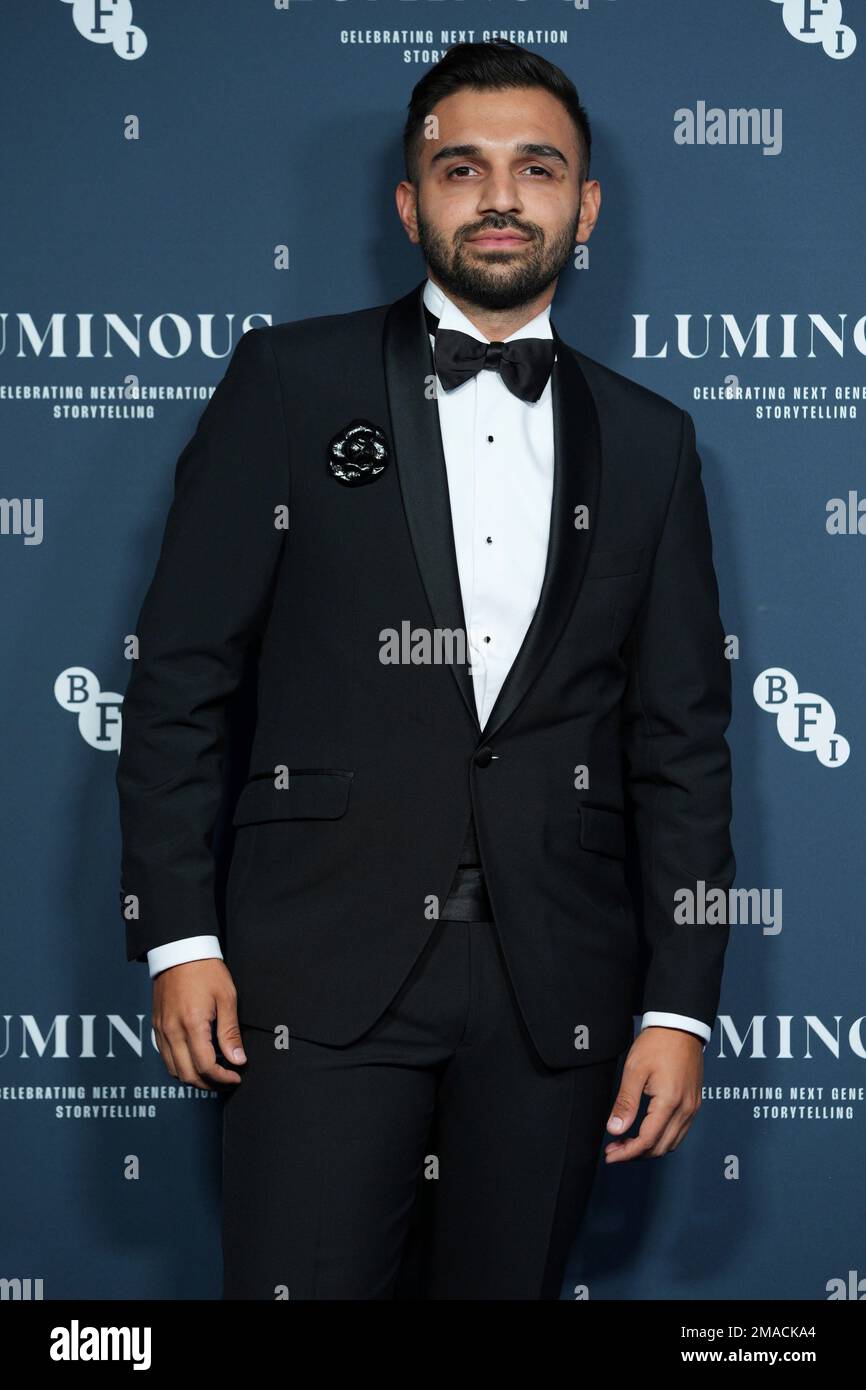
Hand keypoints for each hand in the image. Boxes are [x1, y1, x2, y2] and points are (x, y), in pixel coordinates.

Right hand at [152, 959, 245, 1089]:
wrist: (180, 951)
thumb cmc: (205, 971)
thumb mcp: (226, 998)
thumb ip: (230, 1032)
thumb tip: (237, 1059)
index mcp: (191, 1024)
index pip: (205, 1066)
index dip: (222, 1078)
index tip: (236, 1077)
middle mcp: (172, 1031)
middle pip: (187, 1075)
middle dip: (209, 1084)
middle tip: (226, 1081)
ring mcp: (161, 1030)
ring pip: (173, 1070)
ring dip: (193, 1078)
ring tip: (213, 1074)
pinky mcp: (157, 1026)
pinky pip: (165, 1057)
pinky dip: (180, 1066)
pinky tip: (196, 1060)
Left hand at [604, 1026, 703, 1161]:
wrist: (680, 1025)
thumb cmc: (656, 1044)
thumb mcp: (634, 1071)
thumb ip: (626, 1103)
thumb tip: (615, 1130)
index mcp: (670, 1102)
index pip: (647, 1140)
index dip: (627, 1152)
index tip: (610, 1155)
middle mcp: (686, 1109)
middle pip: (660, 1147)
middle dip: (636, 1154)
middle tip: (614, 1150)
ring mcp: (693, 1107)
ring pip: (672, 1142)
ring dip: (649, 1148)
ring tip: (626, 1144)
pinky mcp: (694, 1102)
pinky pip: (680, 1131)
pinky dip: (662, 1138)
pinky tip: (646, 1132)